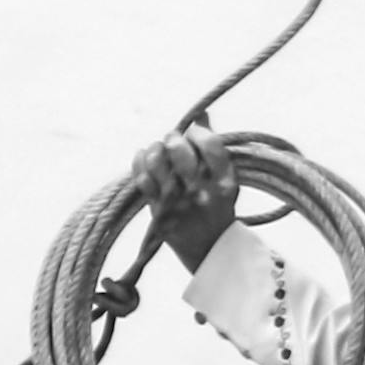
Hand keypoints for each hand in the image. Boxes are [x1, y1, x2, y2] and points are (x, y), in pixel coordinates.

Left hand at [134, 129, 237, 266]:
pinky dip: (140, 162)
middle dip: (172, 138)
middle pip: (179, 150)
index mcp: (225, 183)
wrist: (209, 250)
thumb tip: (201, 114)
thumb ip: (213, 149)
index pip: (209, 144)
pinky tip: (144, 159)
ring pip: (156, 161)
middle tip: (171, 140)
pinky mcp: (158, 211)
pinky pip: (142, 178)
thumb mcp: (225, 180)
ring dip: (154, 148)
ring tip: (157, 149)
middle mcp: (201, 192)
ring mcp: (178, 203)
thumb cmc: (217, 208)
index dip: (197, 132)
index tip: (193, 133)